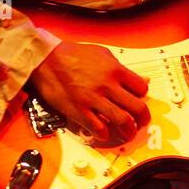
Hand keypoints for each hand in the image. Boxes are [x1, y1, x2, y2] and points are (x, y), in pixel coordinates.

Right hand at [28, 41, 149, 145]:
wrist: (46, 59)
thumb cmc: (72, 54)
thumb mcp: (102, 53)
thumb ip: (121, 67)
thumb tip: (140, 78)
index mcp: (115, 70)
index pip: (141, 88)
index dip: (141, 96)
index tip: (137, 100)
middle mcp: (108, 86)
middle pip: (137, 108)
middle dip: (143, 119)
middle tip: (141, 123)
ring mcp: (94, 100)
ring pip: (122, 121)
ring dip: (128, 131)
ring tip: (127, 133)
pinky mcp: (79, 111)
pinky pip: (99, 128)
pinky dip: (105, 134)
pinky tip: (104, 133)